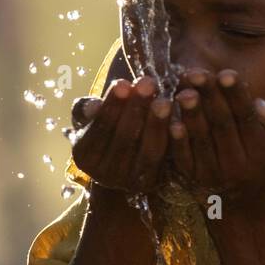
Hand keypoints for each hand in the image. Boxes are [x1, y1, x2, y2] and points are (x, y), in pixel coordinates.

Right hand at [69, 75, 172, 193]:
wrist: (122, 159)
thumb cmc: (106, 127)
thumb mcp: (91, 118)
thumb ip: (87, 110)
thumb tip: (93, 106)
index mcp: (84, 156)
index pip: (99, 129)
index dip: (111, 106)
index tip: (123, 82)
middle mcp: (105, 174)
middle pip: (123, 140)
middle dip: (136, 109)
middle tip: (148, 83)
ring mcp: (130, 181)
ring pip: (147, 151)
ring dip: (157, 125)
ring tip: (165, 101)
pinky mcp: (153, 182)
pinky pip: (165, 160)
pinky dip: (172, 141)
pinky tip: (179, 120)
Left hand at [169, 68, 264, 206]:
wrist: (240, 204)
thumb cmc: (259, 160)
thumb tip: (261, 105)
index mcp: (261, 152)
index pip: (247, 117)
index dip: (236, 96)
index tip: (227, 74)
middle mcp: (238, 165)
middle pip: (222, 125)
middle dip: (210, 98)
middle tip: (197, 75)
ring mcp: (214, 175)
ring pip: (202, 140)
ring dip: (192, 116)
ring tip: (184, 93)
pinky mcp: (193, 180)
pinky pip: (184, 159)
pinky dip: (179, 142)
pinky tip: (172, 123)